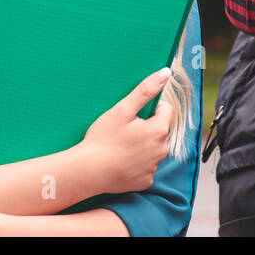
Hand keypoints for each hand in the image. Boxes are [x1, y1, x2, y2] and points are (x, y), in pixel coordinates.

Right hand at [78, 68, 173, 194]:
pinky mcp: (145, 181)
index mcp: (159, 130)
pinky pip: (145, 167)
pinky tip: (121, 161)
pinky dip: (136, 163)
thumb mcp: (123, 109)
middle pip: (159, 130)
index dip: (149, 109)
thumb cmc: (103, 138)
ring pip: (152, 149)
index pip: (165, 110)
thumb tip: (166, 73)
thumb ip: (146, 90)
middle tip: (123, 131)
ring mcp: (153, 167)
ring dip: (142, 146)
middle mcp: (162, 150)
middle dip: (146, 128)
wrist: (88, 171)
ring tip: (120, 146)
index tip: (132, 115)